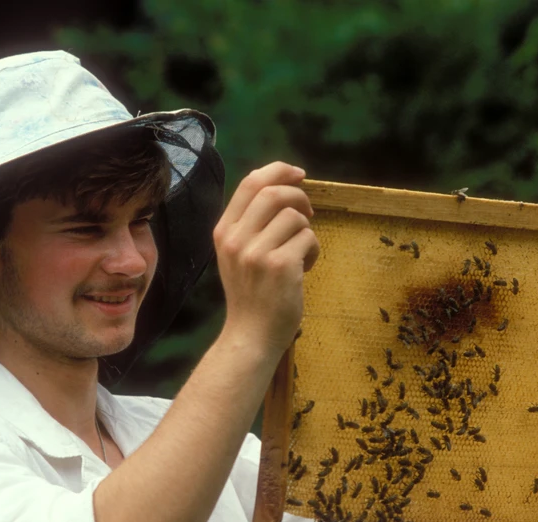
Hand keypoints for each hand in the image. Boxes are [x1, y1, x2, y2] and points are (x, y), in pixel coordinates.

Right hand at [213, 162, 320, 355]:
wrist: (251, 335)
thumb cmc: (251, 295)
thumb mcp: (238, 255)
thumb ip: (250, 224)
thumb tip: (283, 188)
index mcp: (224, 232)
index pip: (250, 183)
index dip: (278, 171)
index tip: (299, 175)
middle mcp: (236, 239)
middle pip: (274, 193)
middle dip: (299, 196)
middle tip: (309, 214)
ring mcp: (256, 253)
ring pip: (295, 216)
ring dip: (307, 231)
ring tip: (301, 253)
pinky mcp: (280, 266)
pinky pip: (308, 238)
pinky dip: (313, 250)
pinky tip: (304, 268)